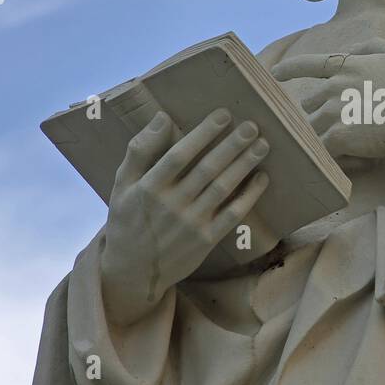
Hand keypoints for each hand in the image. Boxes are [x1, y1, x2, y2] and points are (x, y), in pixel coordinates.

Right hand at [100, 109, 268, 326]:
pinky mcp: (206, 240)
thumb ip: (140, 150)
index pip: (179, 155)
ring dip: (244, 165)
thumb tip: (162, 117)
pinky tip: (262, 177)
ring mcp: (190, 224)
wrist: (133, 270)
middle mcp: (171, 205)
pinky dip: (249, 196)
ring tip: (261, 145)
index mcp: (149, 188)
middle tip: (252, 126)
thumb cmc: (128, 219)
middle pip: (206, 169)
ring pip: (222, 188)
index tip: (223, 115)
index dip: (202, 134)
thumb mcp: (122, 184)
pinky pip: (232, 214)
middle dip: (231, 145)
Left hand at [271, 39, 384, 159]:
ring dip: (328, 138)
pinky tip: (351, 160)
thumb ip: (369, 47)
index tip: (275, 72)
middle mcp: (335, 86)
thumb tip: (350, 53)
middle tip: (349, 128)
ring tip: (352, 146)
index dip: (290, 68)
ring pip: (314, 129)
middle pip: (311, 105)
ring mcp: (335, 111)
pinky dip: (333, 156)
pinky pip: (322, 149)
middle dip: (323, 115)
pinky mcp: (339, 136)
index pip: (309, 64)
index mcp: (347, 65)